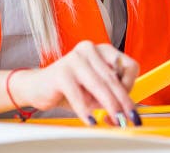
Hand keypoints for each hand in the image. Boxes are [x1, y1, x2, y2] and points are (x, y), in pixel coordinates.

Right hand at [9, 40, 138, 124]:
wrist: (38, 86)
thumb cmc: (69, 87)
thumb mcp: (95, 89)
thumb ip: (110, 94)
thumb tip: (125, 111)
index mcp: (102, 50)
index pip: (129, 66)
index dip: (131, 86)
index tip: (129, 103)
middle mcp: (90, 49)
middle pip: (115, 78)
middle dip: (123, 102)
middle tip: (129, 118)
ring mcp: (75, 59)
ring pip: (100, 86)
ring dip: (109, 106)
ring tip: (115, 120)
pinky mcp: (61, 72)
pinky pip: (78, 95)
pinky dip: (86, 110)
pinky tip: (90, 120)